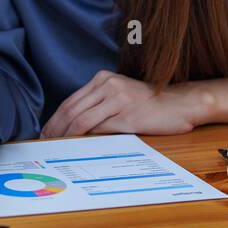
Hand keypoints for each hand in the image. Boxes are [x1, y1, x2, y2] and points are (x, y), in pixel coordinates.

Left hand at [40, 71, 211, 137]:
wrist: (182, 103)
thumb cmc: (151, 103)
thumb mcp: (121, 94)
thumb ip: (100, 103)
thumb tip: (74, 123)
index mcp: (104, 78)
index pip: (71, 100)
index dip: (55, 118)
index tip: (46, 132)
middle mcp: (109, 85)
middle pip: (72, 110)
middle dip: (55, 128)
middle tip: (45, 142)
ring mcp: (118, 100)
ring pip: (82, 120)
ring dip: (66, 136)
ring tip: (58, 148)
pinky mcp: (127, 117)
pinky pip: (100, 129)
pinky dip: (86, 140)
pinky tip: (79, 148)